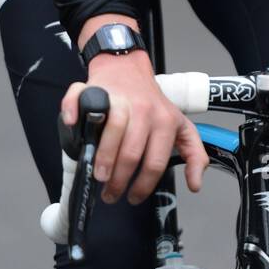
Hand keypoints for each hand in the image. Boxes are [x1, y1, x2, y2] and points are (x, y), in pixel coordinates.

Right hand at [60, 51, 208, 205]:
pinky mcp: (97, 90)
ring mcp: (120, 99)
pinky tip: (74, 126)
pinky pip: (81, 99)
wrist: (130, 70)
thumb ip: (194, 155)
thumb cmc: (152, 105)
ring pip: (112, 131)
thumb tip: (195, 184)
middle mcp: (144, 110)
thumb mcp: (182, 126)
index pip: (155, 162)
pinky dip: (74, 112)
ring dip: (103, 159)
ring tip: (98, 176)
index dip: (143, 186)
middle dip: (119, 181)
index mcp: (166, 122)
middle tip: (111, 194)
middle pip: (131, 153)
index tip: (133, 198)